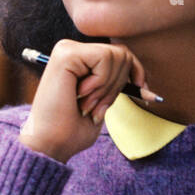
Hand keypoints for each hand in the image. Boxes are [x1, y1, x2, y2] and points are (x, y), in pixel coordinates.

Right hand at [18, 39, 158, 161]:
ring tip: (86, 104)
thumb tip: (142, 81)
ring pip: (116, 55)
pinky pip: (104, 58)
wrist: (51, 144)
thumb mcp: (102, 103)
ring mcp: (67, 50)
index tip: (143, 92)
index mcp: (80, 61)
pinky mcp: (66, 54)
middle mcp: (73, 50)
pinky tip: (80, 93)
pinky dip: (100, 82)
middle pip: (122, 53)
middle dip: (118, 86)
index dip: (137, 72)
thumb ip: (115, 84)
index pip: (121, 54)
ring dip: (107, 88)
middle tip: (95, 108)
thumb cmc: (73, 129)